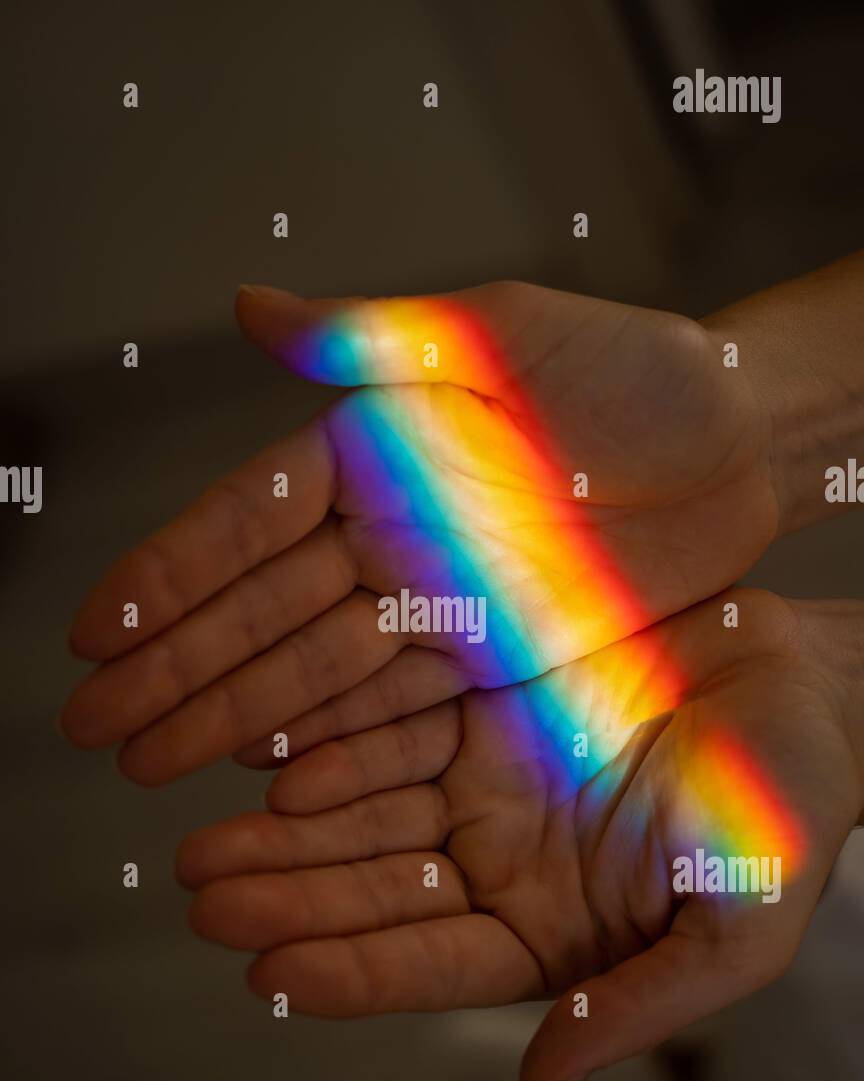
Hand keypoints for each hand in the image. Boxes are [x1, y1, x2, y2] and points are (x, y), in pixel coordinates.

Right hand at [61, 279, 778, 781]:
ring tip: (149, 764)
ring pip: (311, 672)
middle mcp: (387, 531)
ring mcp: (432, 600)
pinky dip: (323, 742)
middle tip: (95, 730)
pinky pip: (390, 708)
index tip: (94, 634)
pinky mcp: (486, 655)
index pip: (243, 522)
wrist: (736, 443)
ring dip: (228, 721)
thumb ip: (376, 334)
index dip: (165, 579)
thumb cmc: (628, 368)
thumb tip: (250, 306)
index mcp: (372, 450)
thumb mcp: (501, 333)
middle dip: (173, 673)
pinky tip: (258, 774)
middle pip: (259, 614)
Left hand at [175, 591, 863, 1080]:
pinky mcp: (478, 700)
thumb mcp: (734, 930)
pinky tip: (270, 748)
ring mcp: (482, 779)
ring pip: (364, 806)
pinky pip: (391, 717)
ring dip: (288, 825)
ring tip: (209, 838)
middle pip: (375, 886)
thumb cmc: (788, 818)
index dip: (354, 971)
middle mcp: (497, 860)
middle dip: (292, 894)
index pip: (431, 964)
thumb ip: (637, 1008)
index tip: (272, 974)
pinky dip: (334, 734)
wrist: (808, 688)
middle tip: (205, 895)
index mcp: (547, 932)